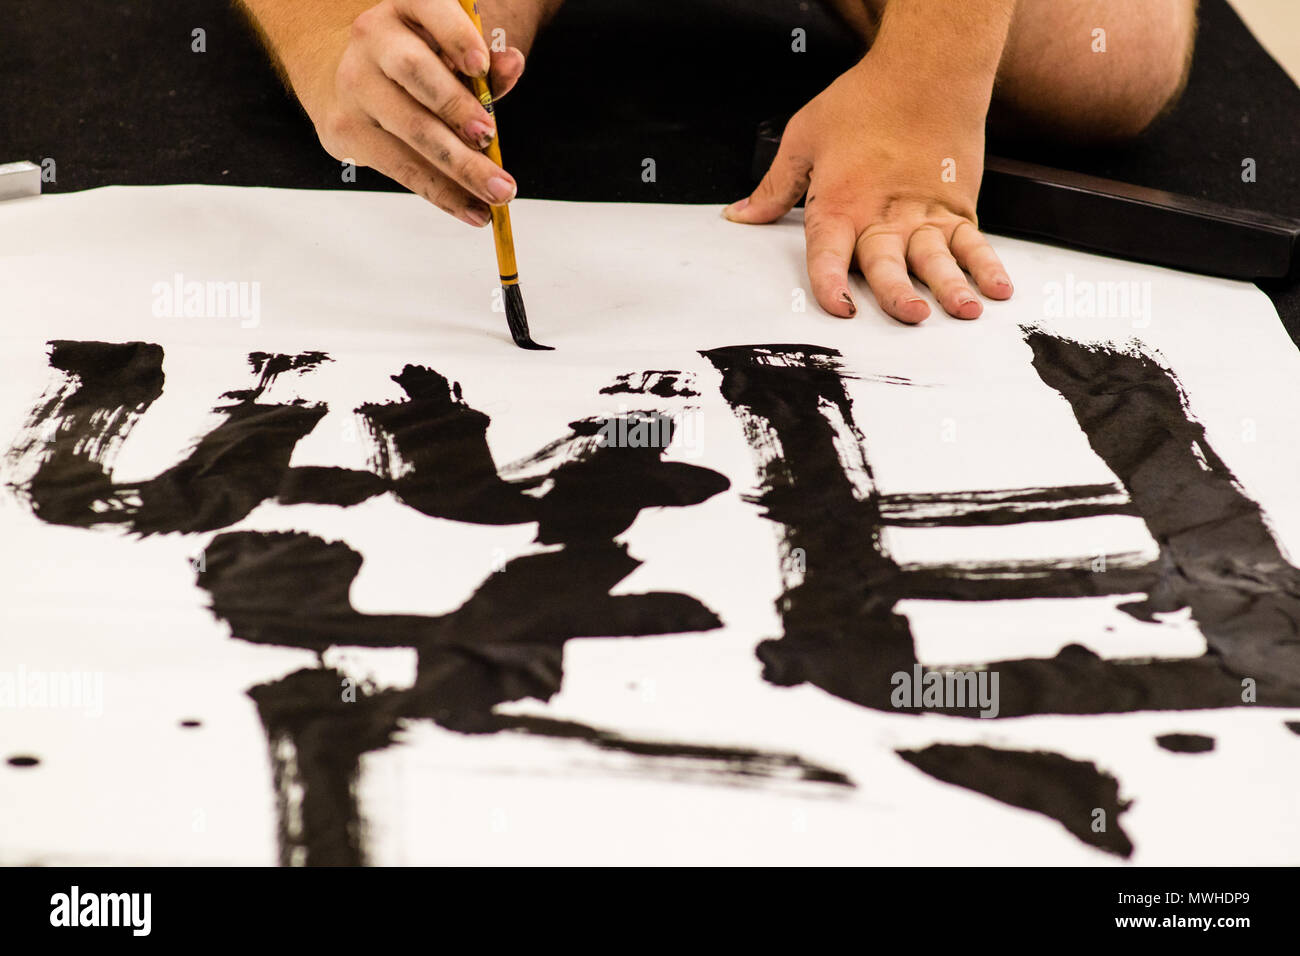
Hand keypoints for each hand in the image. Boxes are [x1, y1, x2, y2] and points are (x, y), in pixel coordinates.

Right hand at [296, 0, 528, 226]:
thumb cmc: (419, 65)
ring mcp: (353, 84)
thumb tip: (512, 63)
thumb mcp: (453, 55)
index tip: (481, 66)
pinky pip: (401, 168)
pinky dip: (442, 193)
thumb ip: (485, 65)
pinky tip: (473, 209)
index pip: (428, 7)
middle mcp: (372, 38)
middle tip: (490, 138)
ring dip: (459, 167)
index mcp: (405, 6)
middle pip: (415, 74)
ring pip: (410, 129)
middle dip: (456, 108)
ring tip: (497, 193)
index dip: (455, 36)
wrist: (352, 79)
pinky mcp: (345, 131)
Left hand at [725, 54, 1012, 322]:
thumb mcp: (803, 139)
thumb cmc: (865, 100)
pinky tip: (998, 288)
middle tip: (912, 315)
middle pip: (889, 263)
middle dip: (899, 293)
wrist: (927, 69)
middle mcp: (883, 216)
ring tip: (963, 310)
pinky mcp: (956, 208)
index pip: (830, 255)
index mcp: (840, 205)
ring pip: (936, 258)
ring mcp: (924, 215)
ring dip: (951, 286)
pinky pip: (973, 243)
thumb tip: (741, 215)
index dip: (831, 284)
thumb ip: (774, 187)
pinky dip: (987, 265)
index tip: (838, 308)